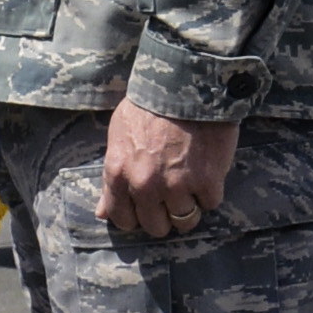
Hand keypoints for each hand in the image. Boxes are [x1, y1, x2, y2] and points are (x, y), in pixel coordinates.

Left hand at [99, 103, 238, 239]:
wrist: (185, 86)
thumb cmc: (148, 108)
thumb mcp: (118, 139)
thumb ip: (111, 179)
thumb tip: (102, 213)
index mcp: (118, 173)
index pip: (121, 217)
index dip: (134, 218)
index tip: (144, 212)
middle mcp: (145, 185)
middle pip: (155, 226)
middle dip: (163, 217)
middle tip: (171, 200)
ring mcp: (177, 185)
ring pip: (185, 220)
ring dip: (189, 208)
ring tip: (191, 189)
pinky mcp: (207, 181)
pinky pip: (210, 204)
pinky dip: (210, 193)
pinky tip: (207, 174)